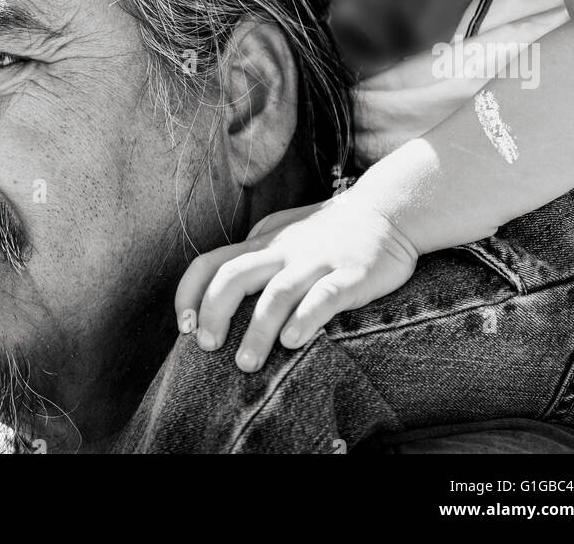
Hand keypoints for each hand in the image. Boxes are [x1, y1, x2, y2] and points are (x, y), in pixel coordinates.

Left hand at [175, 191, 418, 372]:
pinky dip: (306, 319)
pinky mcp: (351, 275)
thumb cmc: (329, 231)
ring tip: (247, 364)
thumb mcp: (285, 234)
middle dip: (215, 311)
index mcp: (263, 243)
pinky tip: (293, 343)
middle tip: (207, 347)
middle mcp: (283, 251)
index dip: (190, 294)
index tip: (184, 327)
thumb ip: (257, 256)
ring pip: (277, 293)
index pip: (210, 263)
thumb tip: (223, 295)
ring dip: (258, 329)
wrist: (389, 210)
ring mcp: (316, 261)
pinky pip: (324, 297)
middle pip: (234, 275)